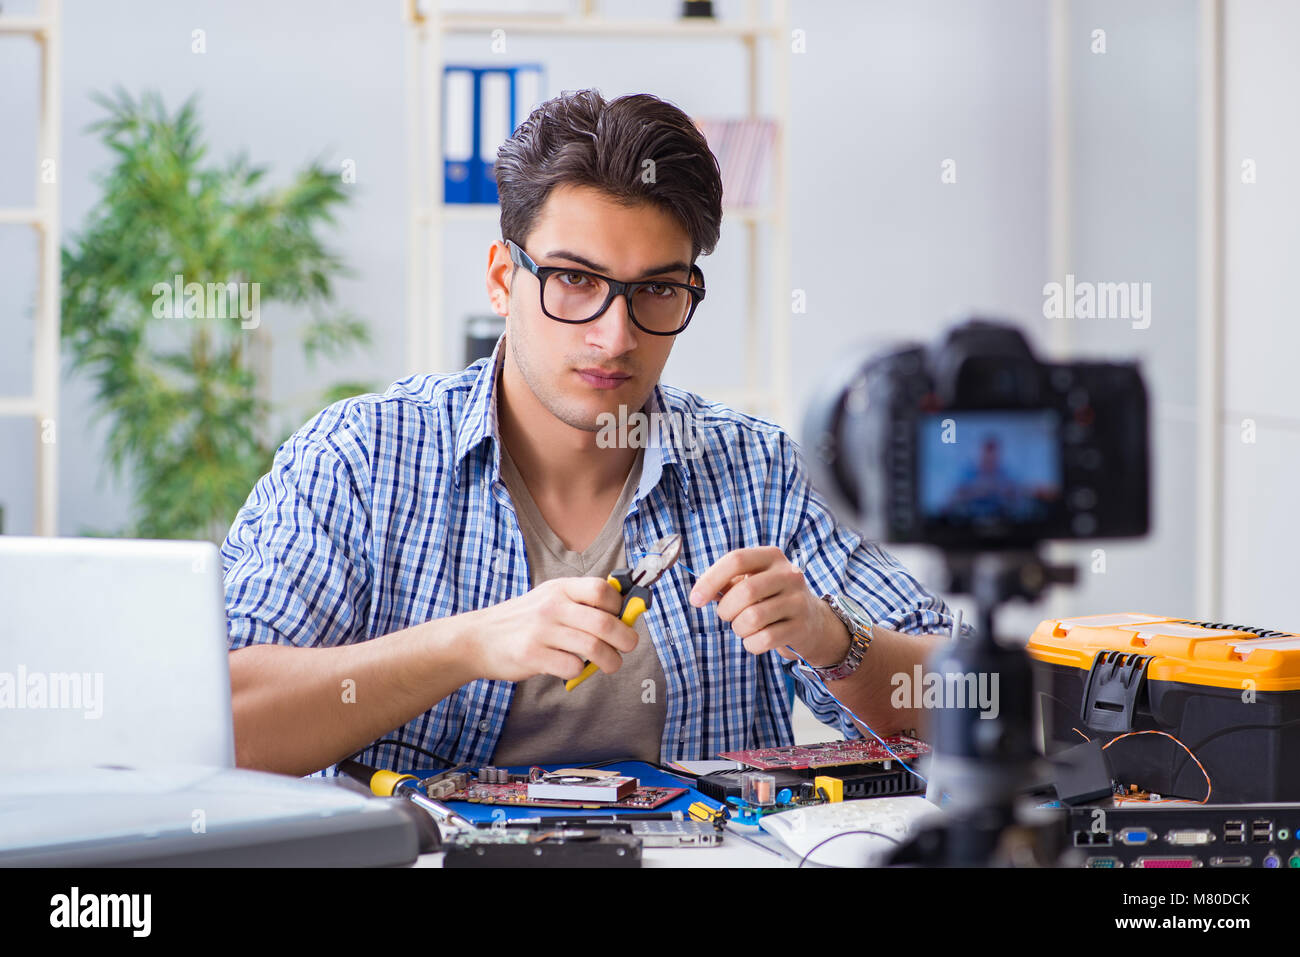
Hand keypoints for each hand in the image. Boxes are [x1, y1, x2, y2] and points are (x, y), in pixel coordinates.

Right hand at [463, 577, 638, 682]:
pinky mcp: (532, 655)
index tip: (622, 618)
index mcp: (560, 589)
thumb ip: (580, 603)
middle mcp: (552, 606)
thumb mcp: (549, 599)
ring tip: (611, 665)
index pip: (602, 590)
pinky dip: (580, 671)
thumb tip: (624, 613)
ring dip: (611, 660)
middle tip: (628, 647)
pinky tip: (574, 669)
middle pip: (604, 622)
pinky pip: (572, 666)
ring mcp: (541, 630)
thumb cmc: (522, 621)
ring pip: (593, 647)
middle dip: (626, 639)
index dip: (620, 606)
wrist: (477, 639)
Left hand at [688, 546, 850, 666]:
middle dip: (726, 609)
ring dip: (738, 628)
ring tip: (743, 627)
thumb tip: (700, 593)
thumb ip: (727, 583)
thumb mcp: (752, 581)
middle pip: (744, 591)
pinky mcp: (801, 627)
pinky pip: (764, 639)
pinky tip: (756, 639)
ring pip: (752, 618)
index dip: (710, 580)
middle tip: (727, 616)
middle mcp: (789, 574)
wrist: (812, 621)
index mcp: (771, 556)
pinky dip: (751, 644)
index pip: (736, 560)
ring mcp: (798, 600)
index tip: (695, 599)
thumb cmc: (770, 599)